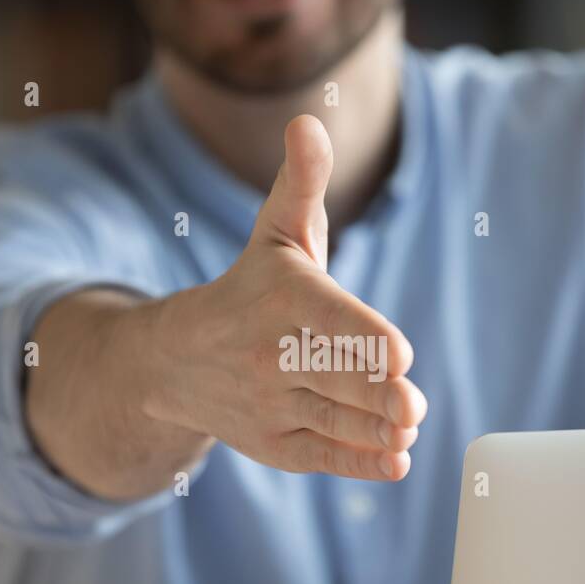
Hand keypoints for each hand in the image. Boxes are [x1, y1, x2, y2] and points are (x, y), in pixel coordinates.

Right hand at [148, 115, 426, 480]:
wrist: (174, 362)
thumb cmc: (250, 288)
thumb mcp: (276, 234)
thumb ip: (302, 183)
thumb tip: (309, 121)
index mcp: (283, 299)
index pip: (329, 319)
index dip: (364, 337)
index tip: (398, 355)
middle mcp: (273, 355)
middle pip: (336, 376)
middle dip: (376, 393)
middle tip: (411, 405)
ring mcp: (273, 404)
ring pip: (334, 418)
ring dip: (374, 428)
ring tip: (408, 429)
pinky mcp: (276, 444)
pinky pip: (322, 455)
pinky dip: (358, 462)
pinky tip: (395, 461)